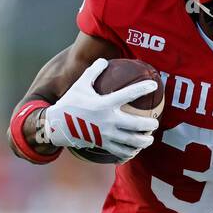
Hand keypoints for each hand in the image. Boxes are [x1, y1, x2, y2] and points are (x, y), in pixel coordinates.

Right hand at [42, 58, 159, 162]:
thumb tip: (104, 60)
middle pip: (136, 125)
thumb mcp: (80, 84)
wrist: (57, 125)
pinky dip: (130, 153)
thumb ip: (93, 71)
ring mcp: (106, 135)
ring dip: (144, 141)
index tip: (154, 84)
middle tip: (155, 123)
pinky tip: (134, 151)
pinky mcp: (103, 145)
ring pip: (131, 142)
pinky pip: (120, 152)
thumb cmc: (70, 103)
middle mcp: (108, 120)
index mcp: (104, 104)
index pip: (128, 94)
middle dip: (149, 125)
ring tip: (149, 139)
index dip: (142, 88)